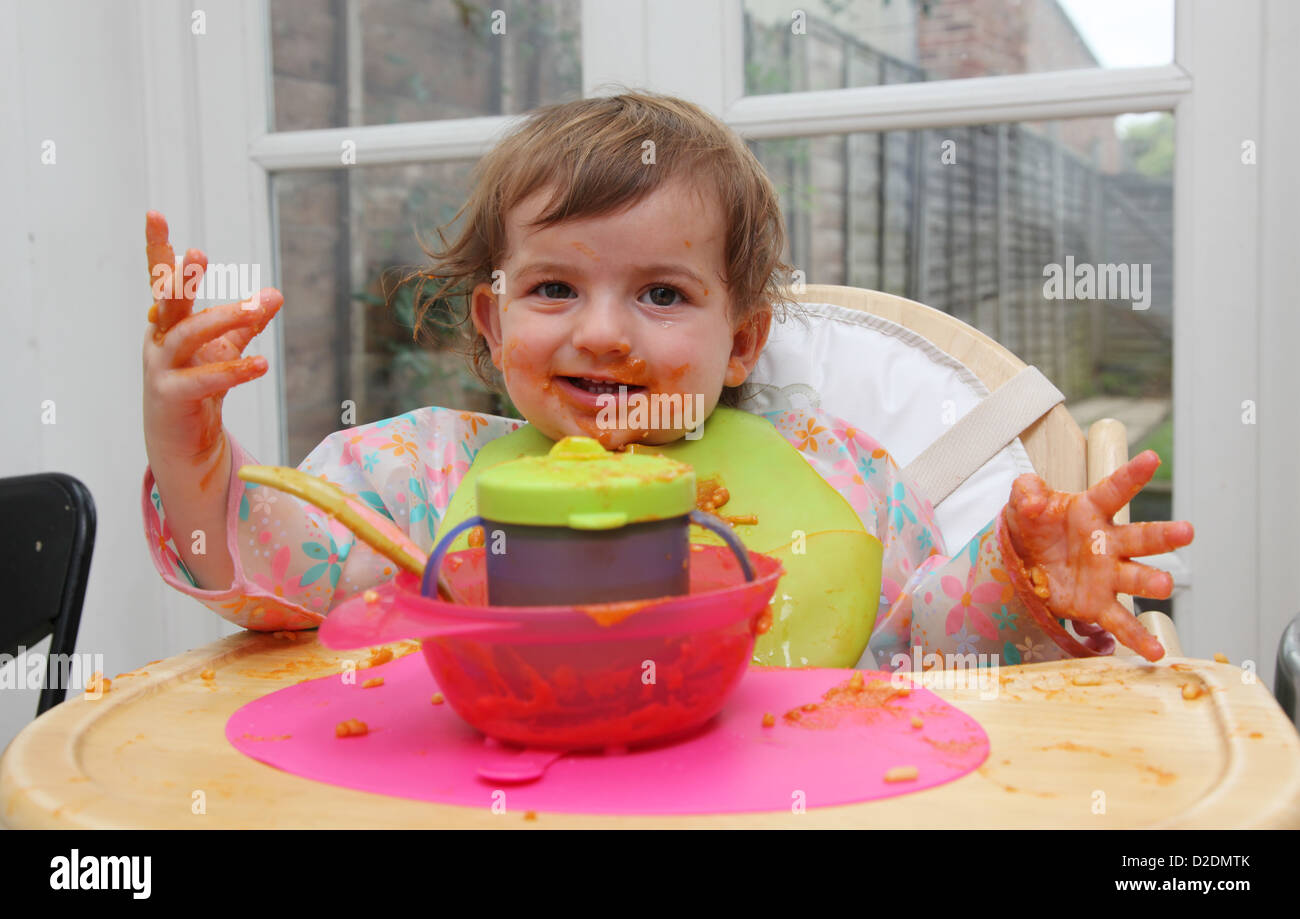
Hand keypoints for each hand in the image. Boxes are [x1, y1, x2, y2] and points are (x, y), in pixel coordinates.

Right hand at [142, 210, 280, 462]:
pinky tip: (261, 364)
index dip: (159, 248)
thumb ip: (247, 321)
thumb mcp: (224, 348)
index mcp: (169, 322)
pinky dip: (233, 370)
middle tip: (198, 254)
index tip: (155, 214)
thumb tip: (276, 293)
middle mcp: (160, 339)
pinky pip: (203, 380)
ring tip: (255, 308)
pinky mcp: (172, 397)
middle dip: (180, 277)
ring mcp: (161, 368)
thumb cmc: (198, 386)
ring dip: (223, 319)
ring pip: (189, 336)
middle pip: (168, 302)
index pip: (161, 279)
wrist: (181, 440)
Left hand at [1002, 450, 1193, 661]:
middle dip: (1163, 536)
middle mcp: (1107, 543)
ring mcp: (1106, 575)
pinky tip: (1156, 652)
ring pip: (1135, 577)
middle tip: (1186, 532)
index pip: (1114, 489)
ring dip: (1151, 581)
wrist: (1021, 561)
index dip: (1132, 474)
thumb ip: (1026, 491)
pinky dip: (1138, 637)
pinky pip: (1120, 622)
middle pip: (1140, 537)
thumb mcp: (1022, 501)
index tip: (1152, 458)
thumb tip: (1032, 500)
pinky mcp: (1096, 604)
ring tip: (1164, 585)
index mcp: (1091, 510)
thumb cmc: (1033, 526)